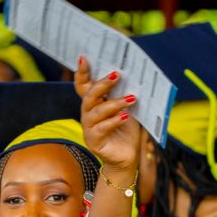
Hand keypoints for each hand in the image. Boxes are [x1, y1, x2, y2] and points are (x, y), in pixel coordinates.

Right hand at [73, 56, 141, 174]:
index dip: (82, 73)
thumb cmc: (126, 131)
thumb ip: (125, 95)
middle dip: (103, 84)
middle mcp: (88, 114)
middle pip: (90, 96)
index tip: (84, 58)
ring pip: (97, 112)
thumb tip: (134, 76)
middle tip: (117, 75)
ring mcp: (89, 128)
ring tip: (132, 99)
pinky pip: (102, 129)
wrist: (127, 158)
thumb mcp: (127, 109)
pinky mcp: (94, 141)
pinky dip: (114, 121)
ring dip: (115, 103)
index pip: (84, 86)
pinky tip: (124, 117)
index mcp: (94, 104)